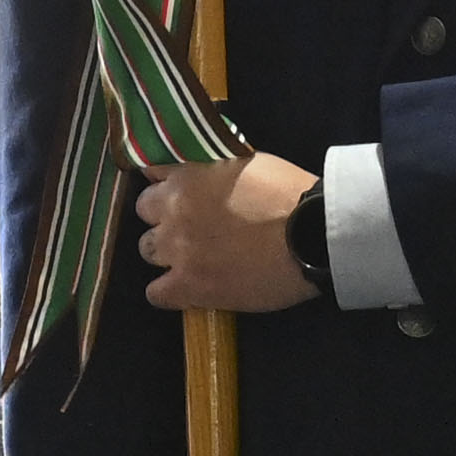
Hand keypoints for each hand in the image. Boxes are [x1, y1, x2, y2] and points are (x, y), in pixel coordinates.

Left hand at [138, 148, 317, 315]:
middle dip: (164, 216)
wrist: (311, 235)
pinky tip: (187, 288)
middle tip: (190, 225)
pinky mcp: (188, 286)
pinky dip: (168, 291)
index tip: (180, 190)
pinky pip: (156, 293)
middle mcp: (173, 209)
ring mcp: (177, 249)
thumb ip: (216, 167)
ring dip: (166, 252)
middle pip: (144, 211)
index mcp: (188, 174)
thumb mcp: (248, 162)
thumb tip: (206, 172)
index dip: (167, 182)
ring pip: (147, 251)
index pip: (151, 171)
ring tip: (192, 258)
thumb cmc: (289, 194)